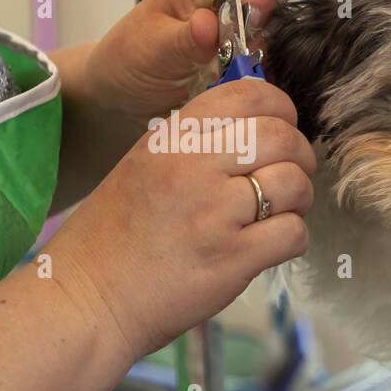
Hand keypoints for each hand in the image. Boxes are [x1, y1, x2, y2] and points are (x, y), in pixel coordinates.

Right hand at [46, 79, 314, 362]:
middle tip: (288, 178)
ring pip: (294, 183)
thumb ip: (197, 140)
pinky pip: (293, 232)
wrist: (91, 296)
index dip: (281, 109)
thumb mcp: (147, 164)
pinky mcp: (233, 256)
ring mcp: (215, 212)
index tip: (282, 129)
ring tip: (279, 213)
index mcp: (172, 137)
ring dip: (299, 200)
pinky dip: (293, 238)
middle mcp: (194, 166)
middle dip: (299, 157)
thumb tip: (260, 124)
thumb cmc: (121, 233)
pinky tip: (271, 245)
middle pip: (281, 137)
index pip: (248, 94)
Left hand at [83, 0, 283, 136]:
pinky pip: (266, 70)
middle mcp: (227, 8)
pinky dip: (262, 81)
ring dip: (265, 60)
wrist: (120, 97)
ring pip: (274, 41)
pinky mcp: (242, 69)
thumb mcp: (151, 47)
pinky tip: (243, 90)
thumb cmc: (128, 58)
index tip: (253, 17)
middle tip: (246, 55)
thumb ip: (184, 39)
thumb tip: (210, 24)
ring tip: (238, 76)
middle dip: (267, 30)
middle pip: (273, 5)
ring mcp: (238, 40)